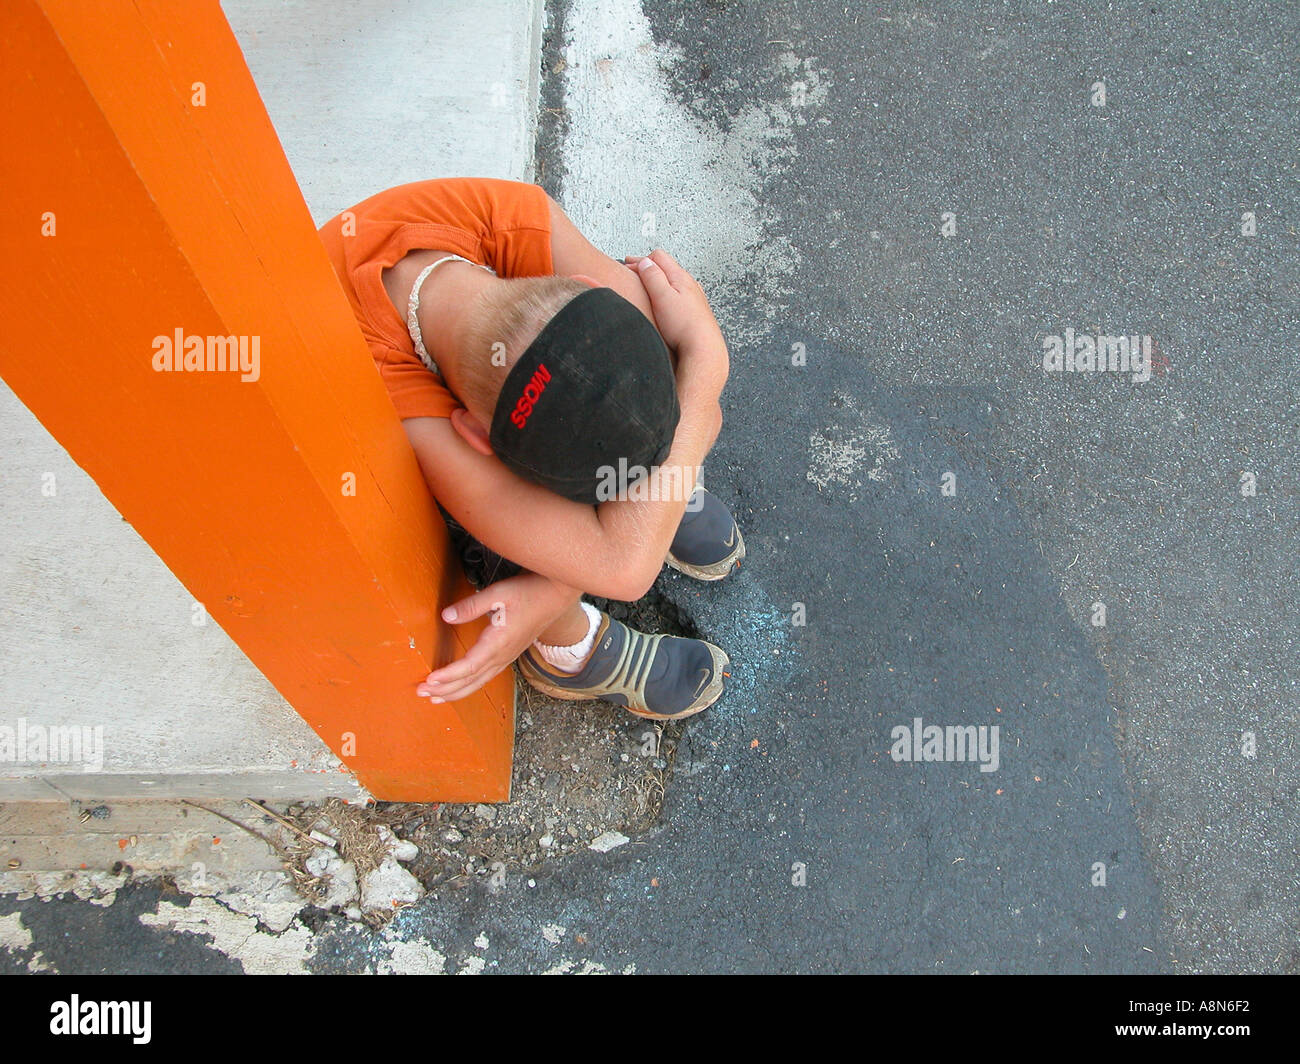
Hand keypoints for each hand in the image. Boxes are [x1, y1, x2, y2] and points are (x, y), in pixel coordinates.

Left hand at [416, 572, 575, 702]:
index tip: (429, 680)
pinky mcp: (509, 654)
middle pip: (472, 680)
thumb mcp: (498, 593)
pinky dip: (470, 685)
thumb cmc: (529, 591)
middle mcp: (503, 655)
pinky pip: (487, 676)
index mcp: (500, 642)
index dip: (449, 675)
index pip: (470, 665)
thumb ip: (471, 605)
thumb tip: (446, 616)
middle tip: (422, 694)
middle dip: (446, 690)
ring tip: (435, 699)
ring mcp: (508, 657)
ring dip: (456, 691)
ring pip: (479, 682)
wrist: (556, 595)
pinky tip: (460, 687)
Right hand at [624, 251, 728, 397]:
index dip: (640, 260)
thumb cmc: (684, 326)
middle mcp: (690, 285)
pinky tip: (665, 302)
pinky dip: (667, 292)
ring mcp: (694, 299)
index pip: (658, 257)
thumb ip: (653, 276)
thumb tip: (645, 262)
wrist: (703, 350)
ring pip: (674, 282)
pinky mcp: (694, 313)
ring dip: (658, 279)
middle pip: (666, 267)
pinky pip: (679, 295)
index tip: (627, 266)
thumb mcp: (662, 296)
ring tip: (647, 283)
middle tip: (633, 269)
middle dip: (648, 267)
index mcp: (681, 278)